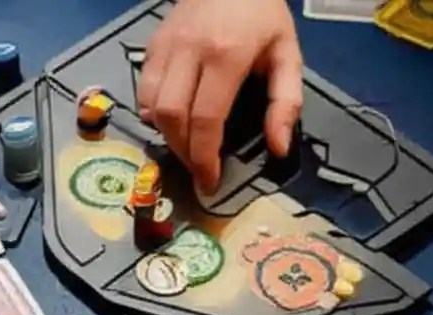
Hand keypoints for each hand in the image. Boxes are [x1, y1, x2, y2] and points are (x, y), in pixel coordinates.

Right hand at [139, 0, 302, 191]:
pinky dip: (153, 114)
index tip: (210, 180)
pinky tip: (171, 120)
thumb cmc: (262, 14)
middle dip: (184, 152)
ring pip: (152, 107)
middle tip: (198, 168)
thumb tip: (279, 147)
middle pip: (173, 118)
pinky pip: (144, 90)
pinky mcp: (153, 45)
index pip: (207, 119)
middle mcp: (190, 52)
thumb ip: (286, 102)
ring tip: (186, 147)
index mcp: (227, 56)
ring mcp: (167, 47)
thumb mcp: (288, 54)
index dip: (204, 157)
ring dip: (167, 136)